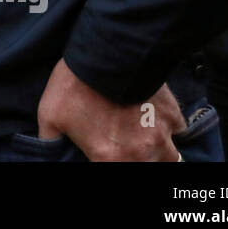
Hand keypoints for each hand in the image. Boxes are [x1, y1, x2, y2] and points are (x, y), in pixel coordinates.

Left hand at [36, 58, 185, 160]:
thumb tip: (48, 150)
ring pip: (169, 158)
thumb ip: (50, 140)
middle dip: (135, 161)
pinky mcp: (173, 116)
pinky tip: (158, 121)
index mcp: (109, 158)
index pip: (111, 175)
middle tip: (125, 148)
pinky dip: (171, 130)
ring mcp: (160, 135)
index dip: (106, 164)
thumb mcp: (50, 114)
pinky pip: (179, 132)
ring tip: (146, 142)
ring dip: (158, 154)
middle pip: (146, 169)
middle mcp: (140, 153)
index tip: (103, 156)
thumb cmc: (76, 84)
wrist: (107, 53)